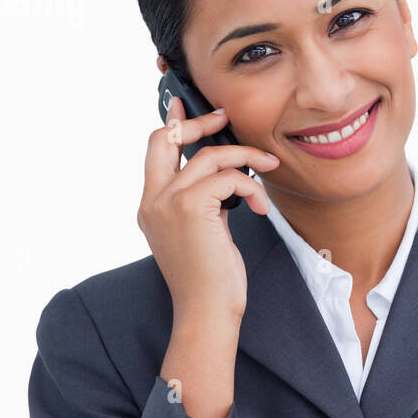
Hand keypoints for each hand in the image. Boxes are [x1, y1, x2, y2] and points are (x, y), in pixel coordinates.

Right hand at [137, 96, 279, 322]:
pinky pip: (227, 177)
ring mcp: (167, 203)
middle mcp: (152, 201)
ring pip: (208, 157)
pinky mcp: (190, 207)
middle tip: (223, 117)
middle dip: (198, 122)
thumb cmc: (210, 279)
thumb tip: (224, 178)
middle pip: (166, 139)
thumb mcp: (200, 233)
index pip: (155, 152)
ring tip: (266, 168)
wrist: (207, 311)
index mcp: (150, 206)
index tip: (184, 106)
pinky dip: (250, 186)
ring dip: (244, 159)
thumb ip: (201, 203)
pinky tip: (259, 206)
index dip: (172, 125)